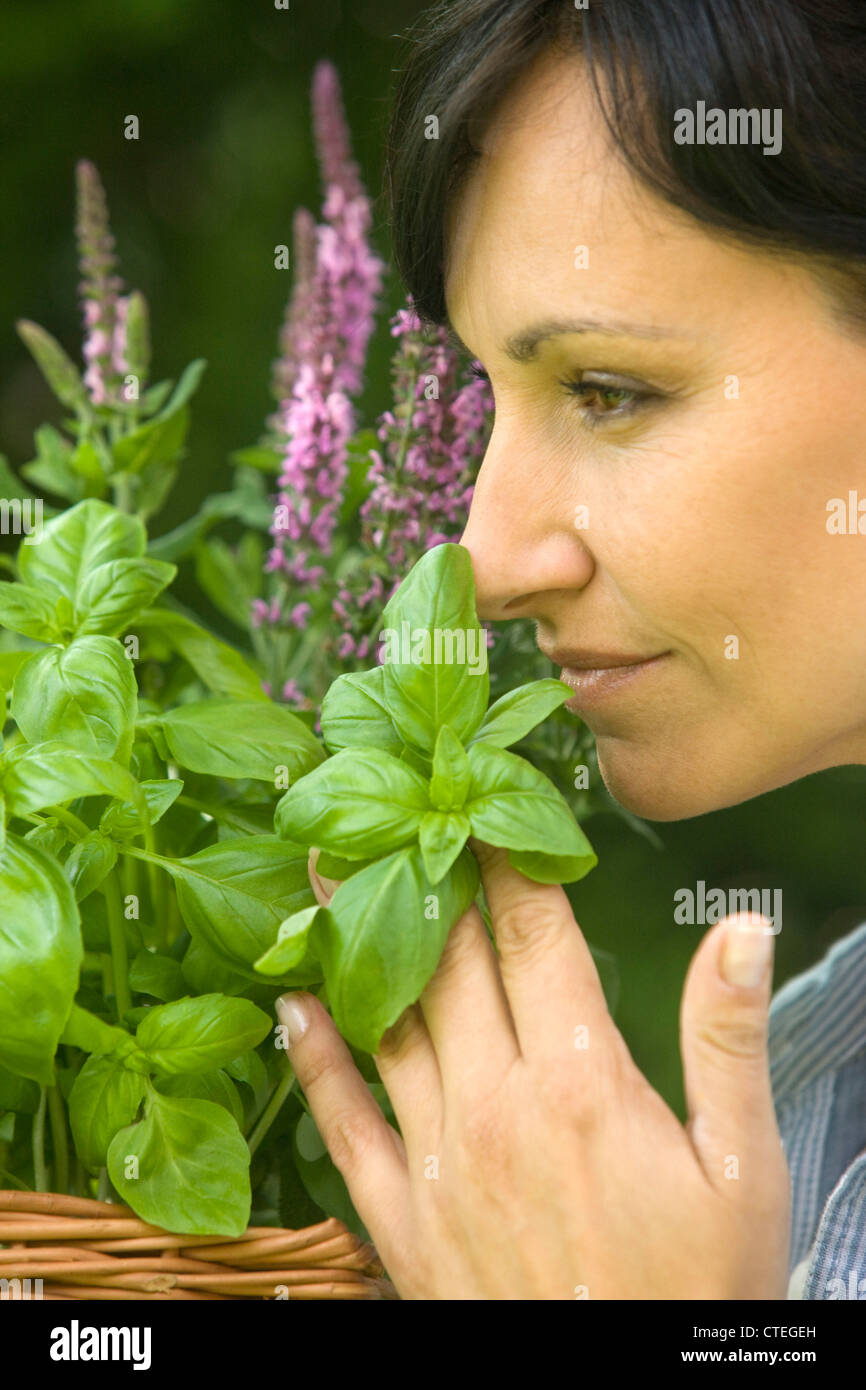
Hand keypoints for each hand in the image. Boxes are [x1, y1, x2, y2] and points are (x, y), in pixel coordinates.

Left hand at [275, 841, 790, 1298]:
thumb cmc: (696, 1295)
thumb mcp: (741, 1168)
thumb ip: (727, 1040)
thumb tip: (739, 929)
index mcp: (582, 1082)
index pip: (537, 938)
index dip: (510, 861)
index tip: (484, 803)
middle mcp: (498, 1105)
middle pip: (452, 962)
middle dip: (421, 874)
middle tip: (381, 804)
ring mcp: (440, 1161)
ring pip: (389, 1021)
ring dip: (355, 939)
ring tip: (325, 868)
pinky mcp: (403, 1221)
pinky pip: (345, 1126)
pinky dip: (316, 1062)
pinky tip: (292, 1008)